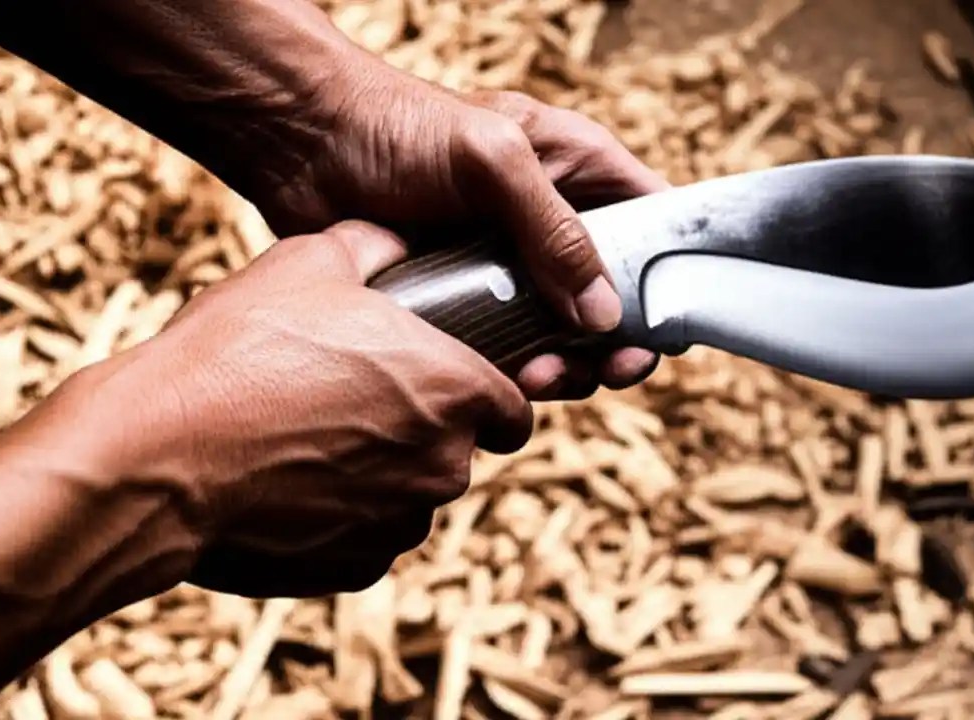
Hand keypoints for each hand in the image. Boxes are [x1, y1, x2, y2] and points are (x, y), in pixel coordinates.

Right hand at [61, 221, 531, 596]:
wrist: (159, 453)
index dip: (484, 394)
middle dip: (422, 431)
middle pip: (459, 452)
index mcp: (455, 390)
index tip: (446, 384)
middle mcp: (444, 465)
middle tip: (356, 400)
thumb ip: (372, 246)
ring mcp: (400, 524)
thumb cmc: (237, 352)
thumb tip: (394, 238)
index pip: (513, 408)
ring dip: (381, 475)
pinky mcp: (354, 568)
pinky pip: (366, 538)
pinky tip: (287, 483)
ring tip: (310, 440)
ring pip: (412, 498)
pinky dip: (340, 517)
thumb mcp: (307, 264)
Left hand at [239, 57, 669, 400]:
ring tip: (538, 376)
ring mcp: (508, 264)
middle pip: (614, 296)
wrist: (303, 144)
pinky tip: (503, 381)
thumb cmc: (396, 125)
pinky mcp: (466, 299)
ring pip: (564, 333)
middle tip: (603, 371)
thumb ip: (554, 231)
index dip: (670, 278)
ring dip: (565, 366)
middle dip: (614, 341)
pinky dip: (514, 374)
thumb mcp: (492, 161)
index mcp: (577, 169)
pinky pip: (507, 347)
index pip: (654, 223)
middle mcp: (551, 221)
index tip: (662, 329)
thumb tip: (603, 314)